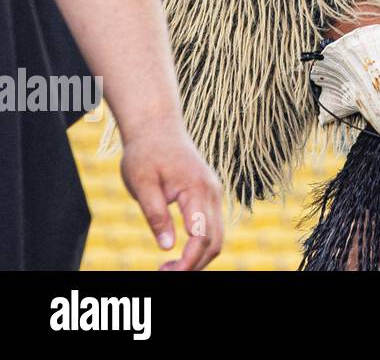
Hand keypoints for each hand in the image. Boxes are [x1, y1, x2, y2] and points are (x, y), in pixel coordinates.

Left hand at [119, 124, 224, 269]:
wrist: (158, 128)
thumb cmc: (146, 154)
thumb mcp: (141, 184)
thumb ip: (155, 215)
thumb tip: (166, 247)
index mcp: (197, 190)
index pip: (201, 236)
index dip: (188, 261)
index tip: (167, 274)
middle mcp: (212, 193)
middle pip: (215, 241)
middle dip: (194, 264)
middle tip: (164, 273)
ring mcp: (213, 194)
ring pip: (216, 236)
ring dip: (197, 257)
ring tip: (168, 267)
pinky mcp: (208, 195)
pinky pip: (211, 227)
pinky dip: (199, 245)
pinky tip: (178, 252)